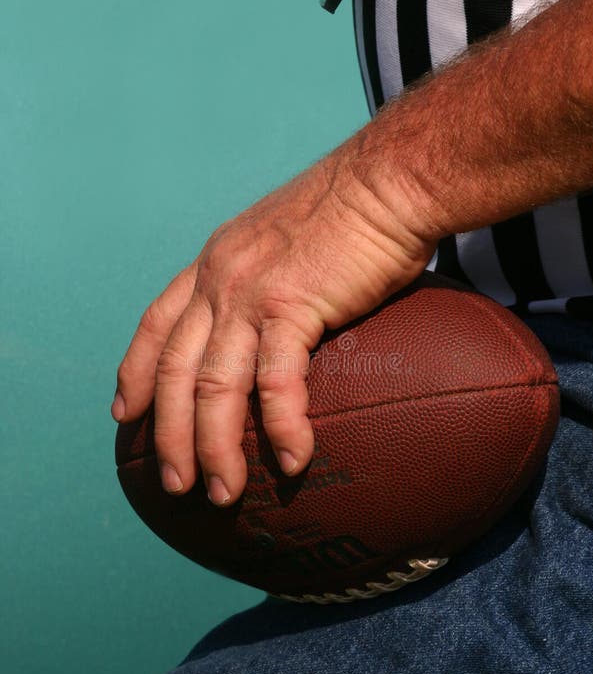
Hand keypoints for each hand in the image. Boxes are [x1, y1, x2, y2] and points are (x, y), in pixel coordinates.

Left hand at [111, 140, 435, 504]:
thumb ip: (264, 279)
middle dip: (168, 434)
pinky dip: (281, 428)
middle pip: (176, 370)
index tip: (125, 414)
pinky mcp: (293, 304)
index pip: (156, 324)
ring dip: (215, 449)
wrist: (388, 180)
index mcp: (214, 263)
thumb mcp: (284, 239)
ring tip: (222, 494)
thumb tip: (273, 318)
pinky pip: (277, 382)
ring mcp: (250, 292)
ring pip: (215, 386)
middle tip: (172, 482)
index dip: (136, 372)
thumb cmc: (350, 212)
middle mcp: (219, 278)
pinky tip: (293, 461)